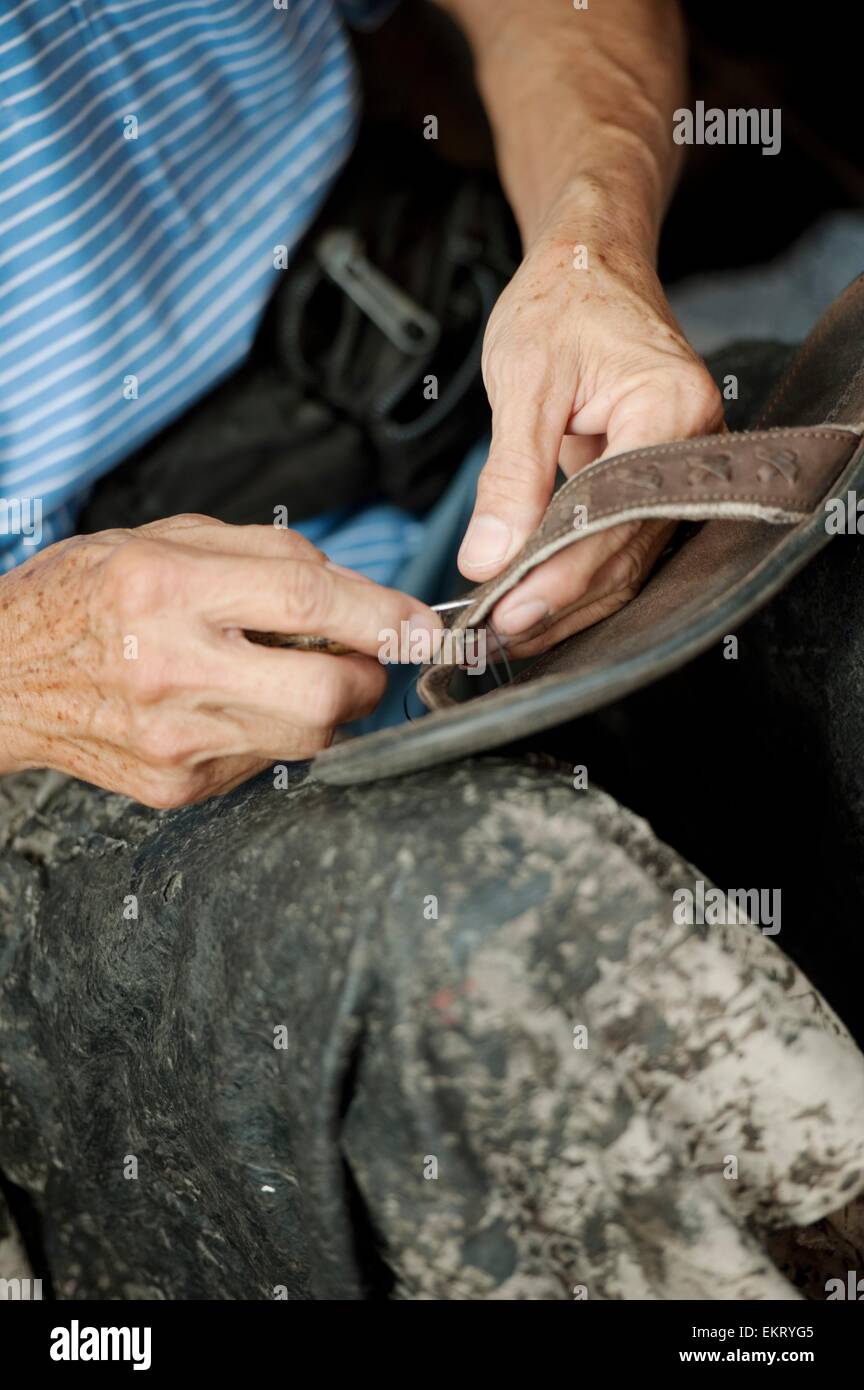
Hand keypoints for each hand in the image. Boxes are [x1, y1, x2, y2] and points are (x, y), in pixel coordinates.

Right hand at [0, 514, 440, 806]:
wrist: (5, 674)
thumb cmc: (88, 595)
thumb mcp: (170, 539)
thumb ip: (271, 556)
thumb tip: (361, 591)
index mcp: (165, 587)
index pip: (306, 602)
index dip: (382, 615)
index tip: (421, 624)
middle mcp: (169, 668)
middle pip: (322, 694)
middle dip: (365, 676)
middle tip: (357, 655)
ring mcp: (172, 739)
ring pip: (307, 736)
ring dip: (326, 704)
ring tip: (284, 671)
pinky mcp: (176, 786)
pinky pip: (267, 761)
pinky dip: (276, 729)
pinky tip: (238, 702)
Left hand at [458, 218, 724, 655]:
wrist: (589, 269)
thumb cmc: (562, 303)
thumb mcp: (523, 379)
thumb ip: (510, 476)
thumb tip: (489, 559)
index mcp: (671, 409)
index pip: (615, 514)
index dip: (562, 572)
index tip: (508, 609)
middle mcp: (694, 448)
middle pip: (627, 550)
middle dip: (560, 598)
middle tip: (498, 632)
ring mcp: (681, 471)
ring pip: (627, 563)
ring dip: (567, 602)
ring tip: (508, 630)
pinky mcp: (656, 486)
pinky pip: (620, 548)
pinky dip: (575, 578)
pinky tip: (533, 602)